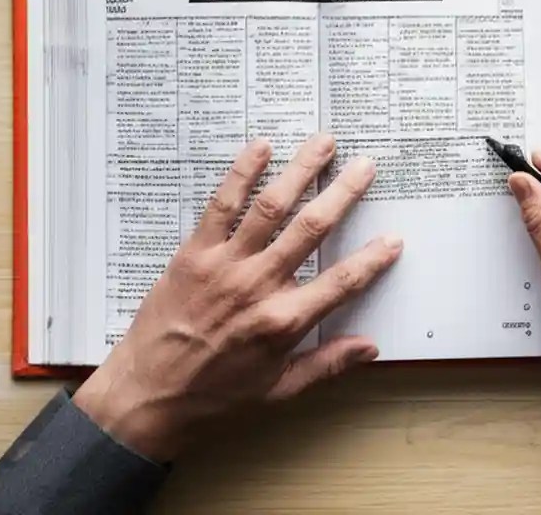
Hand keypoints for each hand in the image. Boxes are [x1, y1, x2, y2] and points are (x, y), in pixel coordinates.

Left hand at [73, 135, 402, 461]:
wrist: (145, 397)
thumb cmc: (212, 398)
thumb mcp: (278, 392)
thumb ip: (326, 365)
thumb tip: (370, 347)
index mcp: (284, 323)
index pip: (342, 283)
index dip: (373, 259)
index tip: (394, 238)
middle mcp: (258, 287)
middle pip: (312, 230)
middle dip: (343, 193)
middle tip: (365, 165)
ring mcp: (225, 265)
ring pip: (271, 207)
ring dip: (300, 170)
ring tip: (323, 142)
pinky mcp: (193, 254)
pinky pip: (221, 206)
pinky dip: (242, 174)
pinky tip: (260, 148)